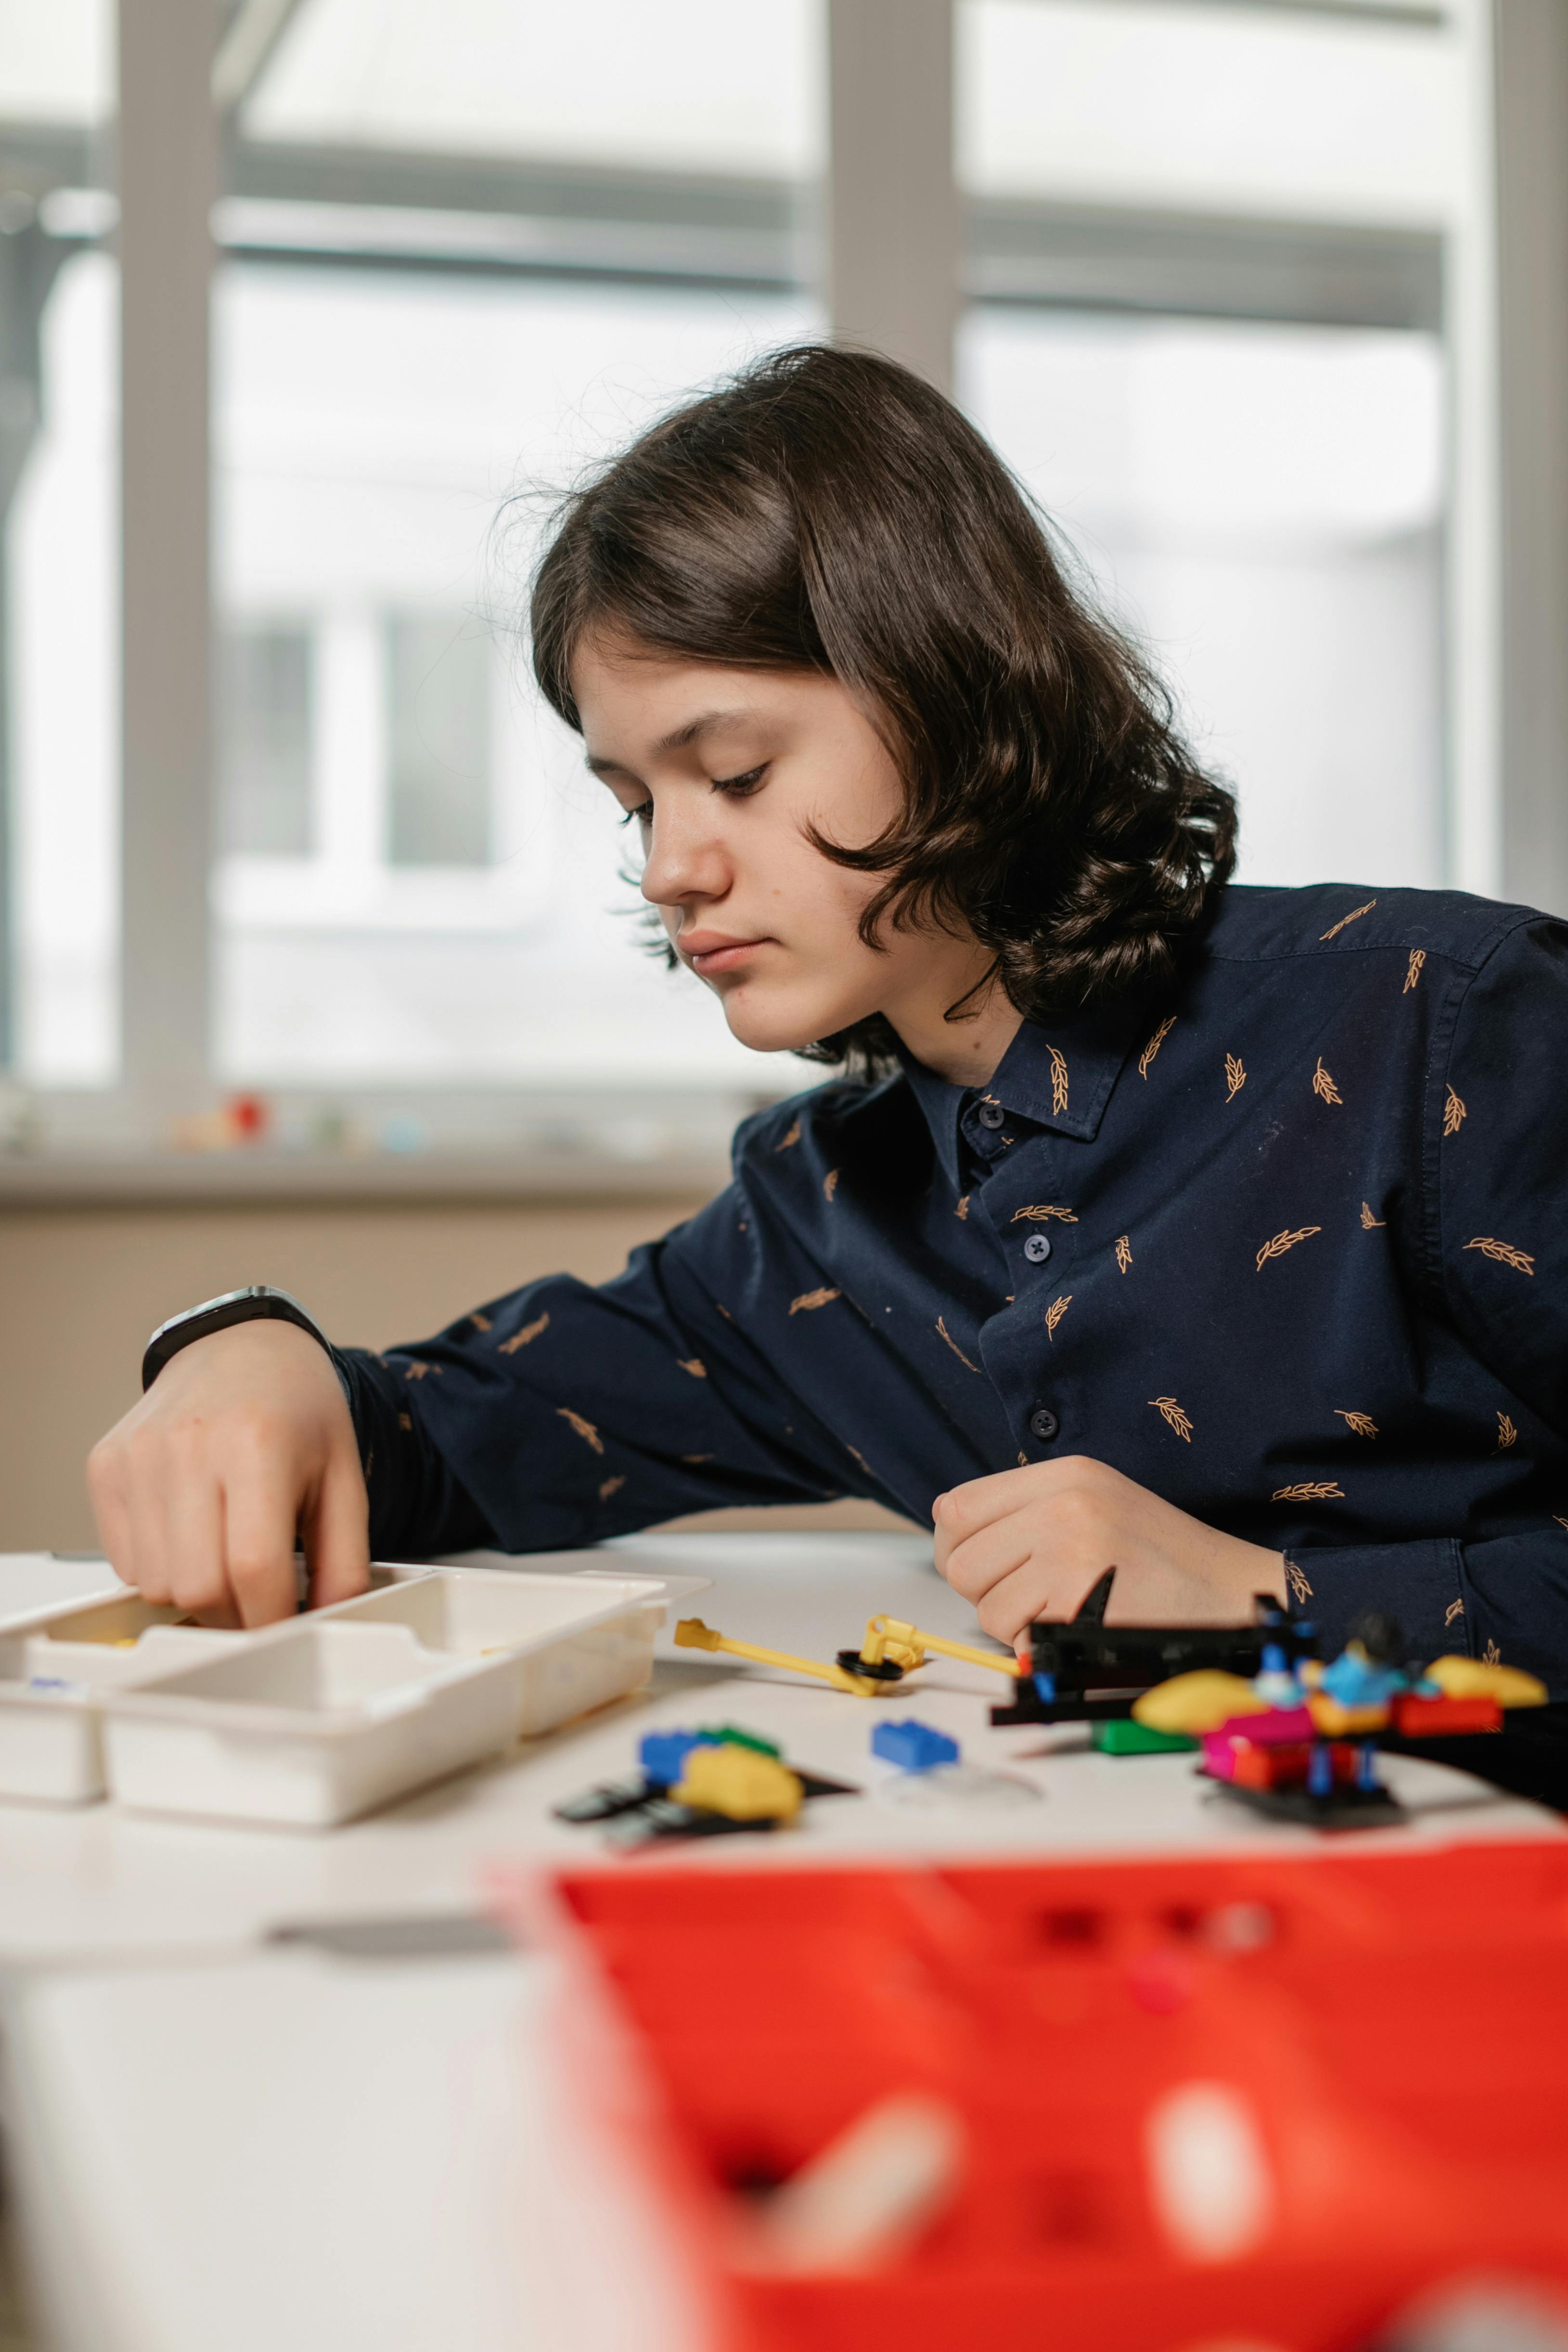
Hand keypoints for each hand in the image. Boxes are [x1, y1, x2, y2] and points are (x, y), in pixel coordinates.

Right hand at [87, 1321, 370, 1626]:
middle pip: (198, 1587)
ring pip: (157, 1585)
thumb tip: (324, 1624)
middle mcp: (188, 1446)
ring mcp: (138, 1456)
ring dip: (196, 1594)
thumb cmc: (297, 1412)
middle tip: (258, 1593)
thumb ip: (343, 1560)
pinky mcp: (105, 1467)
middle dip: (234, 1613)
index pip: (253, 1567)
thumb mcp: (343, 1479)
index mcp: (257, 1443)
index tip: (285, 1624)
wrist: (242, 1350)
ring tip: (226, 1554)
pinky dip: (161, 1570)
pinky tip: (192, 1533)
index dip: (272, 1617)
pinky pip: (126, 1563)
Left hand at [932, 1455, 1285, 1646]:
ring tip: (1066, 1611)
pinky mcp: (1080, 1602)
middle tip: (1031, 1598)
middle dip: (984, 1593)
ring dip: (1015, 1625)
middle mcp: (1064, 1504)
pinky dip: (1041, 1647)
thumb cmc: (1161, 1559)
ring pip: (986, 1607)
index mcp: (1065, 1475)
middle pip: (961, 1562)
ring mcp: (1071, 1551)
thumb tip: (953, 1538)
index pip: (956, 1508)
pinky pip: (1021, 1638)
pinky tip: (1083, 1630)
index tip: (979, 1568)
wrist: (1231, 1594)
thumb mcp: (1097, 1503)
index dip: (955, 1548)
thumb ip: (1028, 1511)